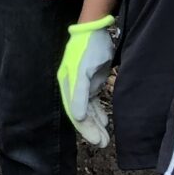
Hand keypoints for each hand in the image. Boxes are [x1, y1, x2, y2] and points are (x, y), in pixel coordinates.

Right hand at [57, 15, 116, 146]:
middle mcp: (73, 87)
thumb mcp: (84, 70)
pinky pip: (94, 102)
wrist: (96, 30)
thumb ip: (80, 93)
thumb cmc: (88, 48)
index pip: (75, 112)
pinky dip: (99, 112)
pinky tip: (104, 121)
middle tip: (104, 143)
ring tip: (106, 138)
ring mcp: (83, 85)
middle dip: (92, 129)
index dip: (85, 128)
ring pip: (89, 110)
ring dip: (96, 123)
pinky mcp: (92, 82)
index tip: (97, 141)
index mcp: (67, 85)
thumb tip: (79, 116)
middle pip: (82, 114)